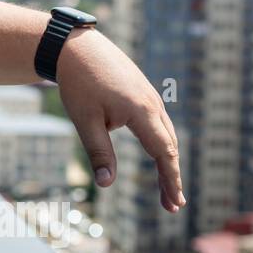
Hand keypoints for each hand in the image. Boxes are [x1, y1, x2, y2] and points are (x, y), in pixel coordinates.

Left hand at [55, 27, 185, 214]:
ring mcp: (149, 96)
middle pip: (169, 146)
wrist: (76, 46)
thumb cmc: (79, 83)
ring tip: (166, 186)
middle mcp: (152, 104)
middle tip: (172, 206)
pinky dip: (161, 142)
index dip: (170, 180)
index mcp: (142, 112)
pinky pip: (158, 121)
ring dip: (167, 160)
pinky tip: (156, 153)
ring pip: (165, 133)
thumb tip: (106, 184)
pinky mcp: (142, 91)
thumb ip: (99, 152)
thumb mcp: (85, 120)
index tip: (176, 204)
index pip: (164, 153)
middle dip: (171, 176)